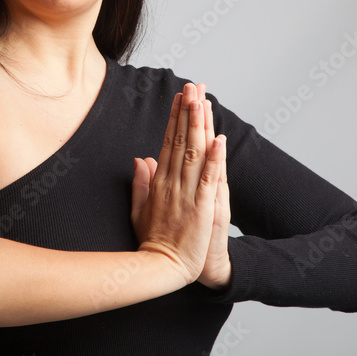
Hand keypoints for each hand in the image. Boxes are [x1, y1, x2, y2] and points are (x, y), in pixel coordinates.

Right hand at [131, 83, 225, 285]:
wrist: (161, 268)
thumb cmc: (152, 242)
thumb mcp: (138, 209)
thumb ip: (139, 183)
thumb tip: (140, 158)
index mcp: (158, 182)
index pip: (168, 142)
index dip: (175, 118)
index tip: (181, 97)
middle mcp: (172, 183)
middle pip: (180, 141)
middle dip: (188, 112)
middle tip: (193, 86)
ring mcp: (186, 194)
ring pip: (193, 153)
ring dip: (199, 126)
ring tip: (203, 101)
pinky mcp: (201, 208)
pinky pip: (208, 179)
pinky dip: (214, 159)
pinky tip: (218, 140)